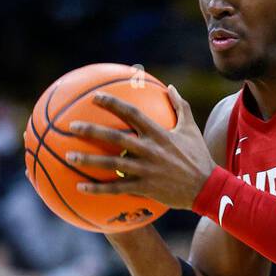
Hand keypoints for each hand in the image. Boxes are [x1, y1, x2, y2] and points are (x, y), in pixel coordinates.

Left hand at [66, 85, 215, 211]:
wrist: (207, 188)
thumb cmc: (198, 157)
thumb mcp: (191, 128)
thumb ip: (180, 106)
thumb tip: (170, 87)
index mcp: (158, 133)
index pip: (131, 113)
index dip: (112, 103)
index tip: (95, 98)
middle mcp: (149, 150)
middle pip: (114, 137)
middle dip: (91, 131)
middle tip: (72, 127)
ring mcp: (145, 170)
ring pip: (111, 164)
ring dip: (88, 160)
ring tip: (69, 156)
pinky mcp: (144, 188)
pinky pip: (116, 188)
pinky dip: (98, 189)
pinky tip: (80, 187)